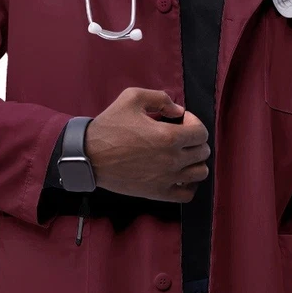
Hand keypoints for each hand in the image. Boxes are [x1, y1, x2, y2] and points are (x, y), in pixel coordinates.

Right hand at [84, 87, 209, 202]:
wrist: (89, 156)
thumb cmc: (109, 126)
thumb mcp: (132, 98)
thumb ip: (160, 98)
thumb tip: (178, 111)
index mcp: (169, 137)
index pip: (201, 132)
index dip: (194, 122)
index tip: (180, 120)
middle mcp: (172, 160)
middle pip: (203, 152)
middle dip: (195, 140)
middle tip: (180, 136)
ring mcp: (166, 179)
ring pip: (200, 173)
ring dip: (195, 162)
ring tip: (182, 155)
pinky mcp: (158, 193)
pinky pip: (187, 194)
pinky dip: (189, 184)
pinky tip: (179, 175)